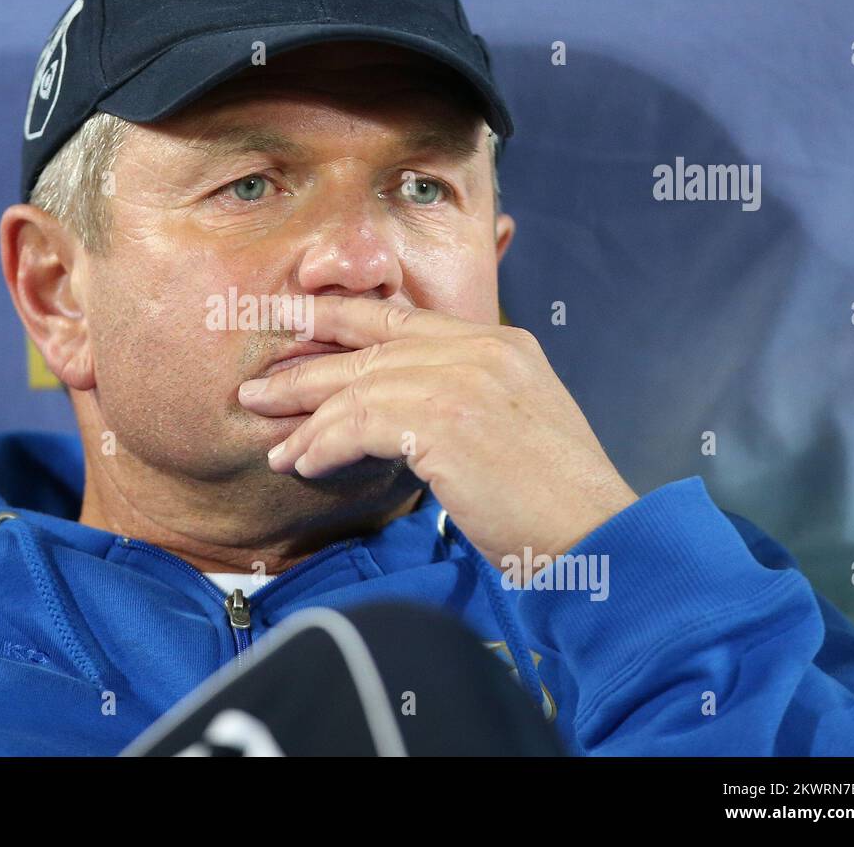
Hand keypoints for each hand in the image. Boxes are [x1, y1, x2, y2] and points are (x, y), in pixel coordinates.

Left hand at [236, 296, 638, 563]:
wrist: (595, 534)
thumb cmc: (554, 500)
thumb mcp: (515, 426)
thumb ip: (466, 399)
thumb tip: (402, 415)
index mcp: (501, 343)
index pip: (404, 319)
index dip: (344, 319)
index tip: (298, 324)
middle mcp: (480, 349)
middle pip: (370, 346)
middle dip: (307, 367)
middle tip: (258, 387)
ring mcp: (461, 379)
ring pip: (357, 387)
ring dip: (307, 421)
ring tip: (276, 448)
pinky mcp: (440, 420)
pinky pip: (357, 424)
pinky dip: (323, 445)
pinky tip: (306, 464)